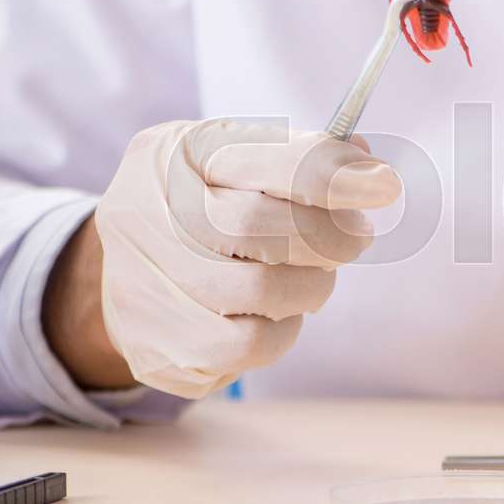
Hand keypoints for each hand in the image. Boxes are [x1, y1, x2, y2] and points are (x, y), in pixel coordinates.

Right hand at [61, 120, 399, 398]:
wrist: (119, 275)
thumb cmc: (206, 205)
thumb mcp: (245, 161)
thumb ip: (306, 161)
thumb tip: (372, 175)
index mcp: (180, 154)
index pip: (265, 161)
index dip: (332, 177)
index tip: (384, 188)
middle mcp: (146, 214)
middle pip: (257, 227)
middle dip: (327, 238)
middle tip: (352, 240)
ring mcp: (139, 284)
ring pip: (259, 292)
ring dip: (310, 288)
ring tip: (312, 279)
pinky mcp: (153, 346)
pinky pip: (244, 349)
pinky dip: (279, 334)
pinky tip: (272, 316)